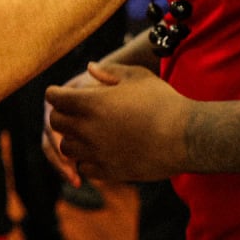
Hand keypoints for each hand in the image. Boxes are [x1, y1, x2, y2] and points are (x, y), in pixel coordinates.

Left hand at [44, 62, 191, 182]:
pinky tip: (101, 150)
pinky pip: (84, 167)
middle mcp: (88, 128)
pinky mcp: (108, 171)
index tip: (62, 93)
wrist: (184, 136)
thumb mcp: (137, 76)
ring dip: (73, 138)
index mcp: (92, 102)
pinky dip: (87, 159)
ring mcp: (96, 152)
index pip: (54, 97)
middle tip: (74, 112)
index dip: (57, 93)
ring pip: (66, 148)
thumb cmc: (163, 101)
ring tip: (88, 132)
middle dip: (61, 115)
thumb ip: (109, 71)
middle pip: (55, 122)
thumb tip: (90, 68)